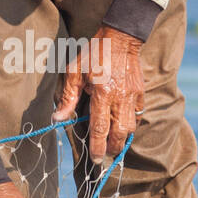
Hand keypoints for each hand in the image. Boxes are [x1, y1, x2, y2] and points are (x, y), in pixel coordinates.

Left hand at [52, 25, 144, 161]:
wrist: (120, 37)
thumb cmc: (93, 54)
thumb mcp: (74, 72)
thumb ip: (67, 98)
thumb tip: (57, 119)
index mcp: (102, 93)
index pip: (100, 128)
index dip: (98, 147)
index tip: (95, 160)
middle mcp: (120, 97)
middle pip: (119, 133)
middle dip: (113, 148)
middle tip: (105, 155)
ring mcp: (133, 96)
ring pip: (131, 127)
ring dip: (122, 139)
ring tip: (114, 145)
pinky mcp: (140, 92)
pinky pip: (138, 115)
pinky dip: (131, 124)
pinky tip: (123, 126)